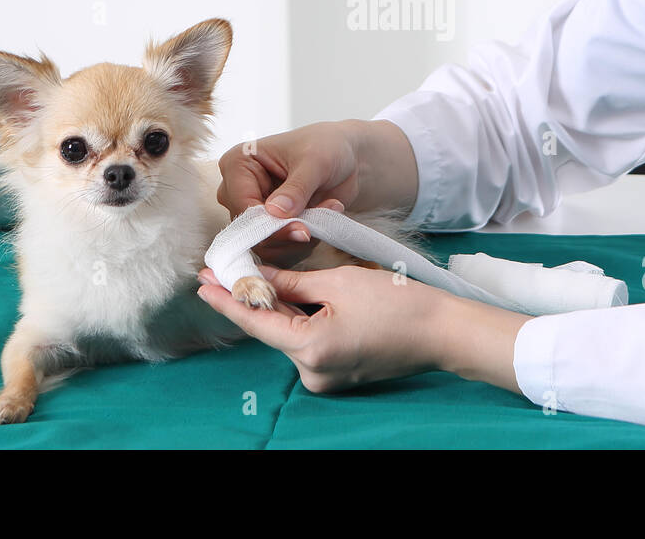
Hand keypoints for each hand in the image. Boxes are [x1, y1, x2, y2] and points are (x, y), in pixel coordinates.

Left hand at [197, 263, 450, 392]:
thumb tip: (257, 276)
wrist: (442, 331)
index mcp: (309, 350)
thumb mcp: (338, 283)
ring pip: (289, 332)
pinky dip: (298, 316)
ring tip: (251, 274)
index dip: (226, 299)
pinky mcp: (338, 372)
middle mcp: (312, 372)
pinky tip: (286, 293)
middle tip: (220, 269)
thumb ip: (291, 283)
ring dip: (275, 304)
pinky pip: (308, 339)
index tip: (201, 281)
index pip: (254, 321)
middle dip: (250, 297)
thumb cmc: (397, 303)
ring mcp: (325, 376)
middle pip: (270, 327)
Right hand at [215, 121, 368, 265]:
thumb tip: (275, 213)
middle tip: (317, 225)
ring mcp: (253, 209)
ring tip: (326, 212)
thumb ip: (296, 189)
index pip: (242, 205)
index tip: (301, 231)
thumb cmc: (326, 146)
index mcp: (238, 163)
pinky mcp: (269, 226)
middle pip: (249, 230)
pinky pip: (278, 250)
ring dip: (298, 239)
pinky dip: (302, 244)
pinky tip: (322, 222)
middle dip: (286, 233)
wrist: (346, 157)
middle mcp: (238, 189)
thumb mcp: (315, 162)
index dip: (269, 224)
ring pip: (264, 245)